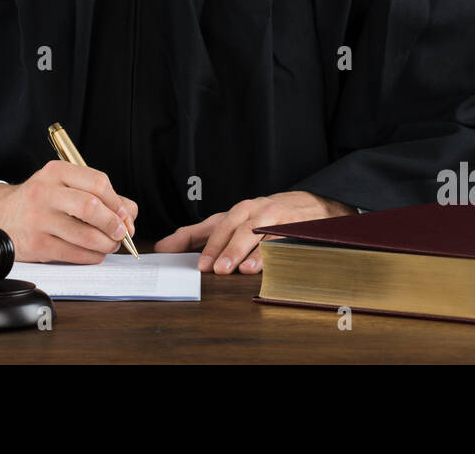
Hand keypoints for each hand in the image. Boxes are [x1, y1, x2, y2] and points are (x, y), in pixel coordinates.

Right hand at [0, 160, 138, 263]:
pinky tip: (94, 253)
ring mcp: (39, 219)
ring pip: (85, 234)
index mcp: (56, 172)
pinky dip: (91, 256)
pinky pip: (73, 253)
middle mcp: (45, 192)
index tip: (126, 216)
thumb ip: (97, 194)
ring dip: (106, 244)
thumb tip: (129, 214)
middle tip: (122, 233)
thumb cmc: (40, 202)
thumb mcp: (63, 186)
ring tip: (110, 245)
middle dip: (114, 224)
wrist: (0, 218)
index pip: (98, 182)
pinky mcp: (36, 244)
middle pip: (92, 207)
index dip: (118, 202)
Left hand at [152, 191, 355, 274]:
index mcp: (237, 212)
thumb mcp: (232, 223)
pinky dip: (271, 253)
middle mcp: (254, 212)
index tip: (183, 257)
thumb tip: (164, 247)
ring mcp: (274, 219)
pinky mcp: (294, 228)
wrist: (310, 205)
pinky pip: (281, 241)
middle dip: (221, 248)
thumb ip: (198, 236)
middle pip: (234, 228)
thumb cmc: (264, 217)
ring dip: (245, 252)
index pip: (212, 225)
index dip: (196, 241)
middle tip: (211, 268)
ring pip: (257, 234)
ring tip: (236, 269)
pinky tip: (264, 265)